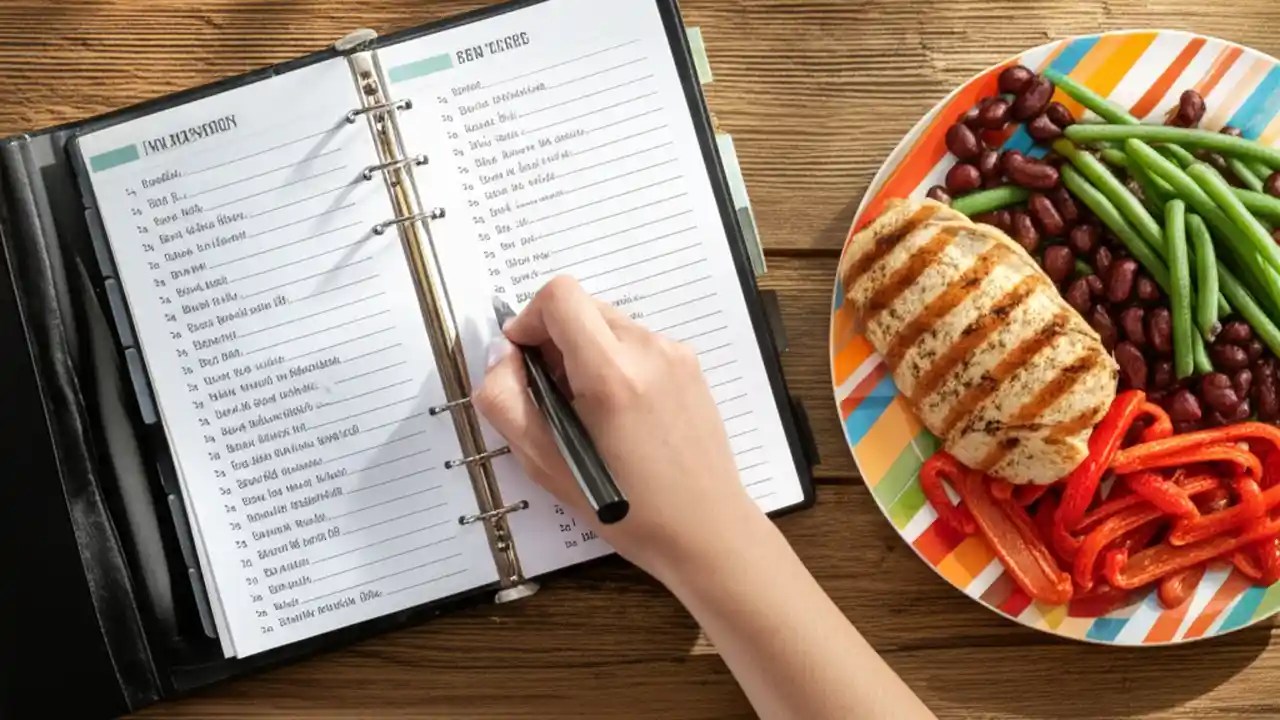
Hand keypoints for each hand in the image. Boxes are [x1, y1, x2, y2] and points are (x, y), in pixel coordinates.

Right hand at [474, 277, 764, 582]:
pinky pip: (638, 345)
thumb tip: (501, 354)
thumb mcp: (545, 463)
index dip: (529, 320)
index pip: (560, 296)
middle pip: (583, 307)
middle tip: (552, 395)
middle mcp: (648, 350)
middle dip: (555, 340)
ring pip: (610, 325)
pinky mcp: (690, 366)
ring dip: (585, 354)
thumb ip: (506, 399)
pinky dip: (616, 364)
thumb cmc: (626, 508)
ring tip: (587, 412)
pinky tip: (620, 415)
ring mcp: (675, 355)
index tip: (524, 360)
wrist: (704, 529)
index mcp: (611, 372)